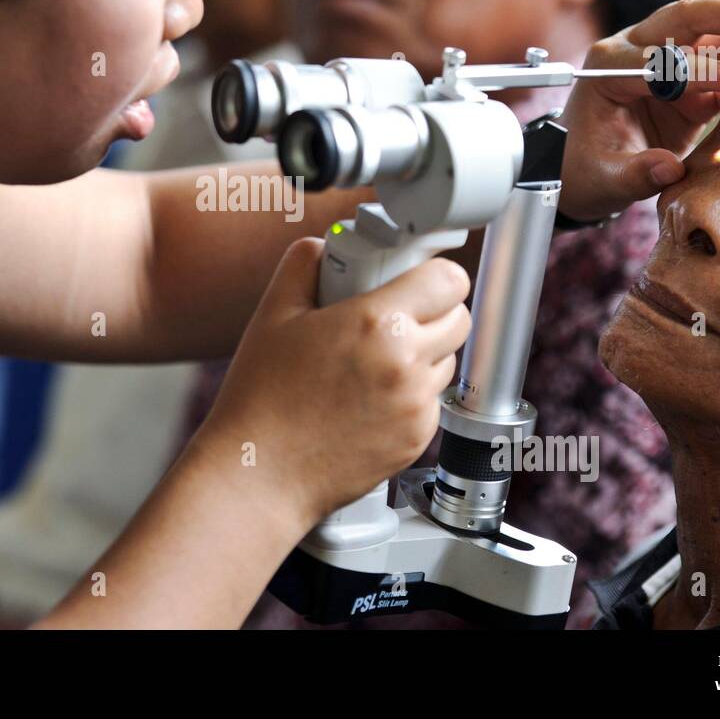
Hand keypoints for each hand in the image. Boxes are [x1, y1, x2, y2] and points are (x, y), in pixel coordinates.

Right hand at [201, 238, 471, 525]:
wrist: (260, 472)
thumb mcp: (272, 315)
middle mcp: (406, 364)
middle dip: (432, 311)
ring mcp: (415, 406)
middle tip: (393, 316)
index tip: (416, 277)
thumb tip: (323, 247)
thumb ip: (303, 266)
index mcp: (376, 323)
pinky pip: (430, 403)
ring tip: (372, 363)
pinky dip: (410, 395)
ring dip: (423, 354)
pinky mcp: (416, 441)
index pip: (450, 280)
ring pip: (447, 361)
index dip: (434, 274)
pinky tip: (367, 400)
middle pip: (459, 319)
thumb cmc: (260, 398)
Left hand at [558, 0, 719, 222]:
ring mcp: (665, 58)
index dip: (701, 70)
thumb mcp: (604, 179)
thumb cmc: (585, 171)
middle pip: (687, 20)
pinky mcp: (689, 75)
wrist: (582, 169)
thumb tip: (668, 170)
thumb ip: (634, 173)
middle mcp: (635, 50)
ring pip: (713, 32)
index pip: (659, 61)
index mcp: (608, 67)